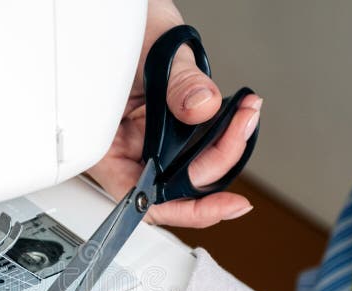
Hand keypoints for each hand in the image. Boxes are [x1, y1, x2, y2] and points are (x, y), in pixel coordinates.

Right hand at [88, 0, 261, 228]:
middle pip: (176, 186)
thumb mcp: (150, 54)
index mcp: (106, 147)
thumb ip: (177, 83)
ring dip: (224, 148)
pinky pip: (196, 147)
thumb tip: (202, 107)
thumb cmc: (120, 31)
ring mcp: (145, 141)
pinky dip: (221, 135)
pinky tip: (237, 117)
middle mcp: (125, 150)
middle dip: (217, 163)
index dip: (184, 210)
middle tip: (242, 128)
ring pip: (189, 168)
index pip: (144, 198)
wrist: (127, 15)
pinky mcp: (165, 129)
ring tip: (245, 115)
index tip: (223, 205)